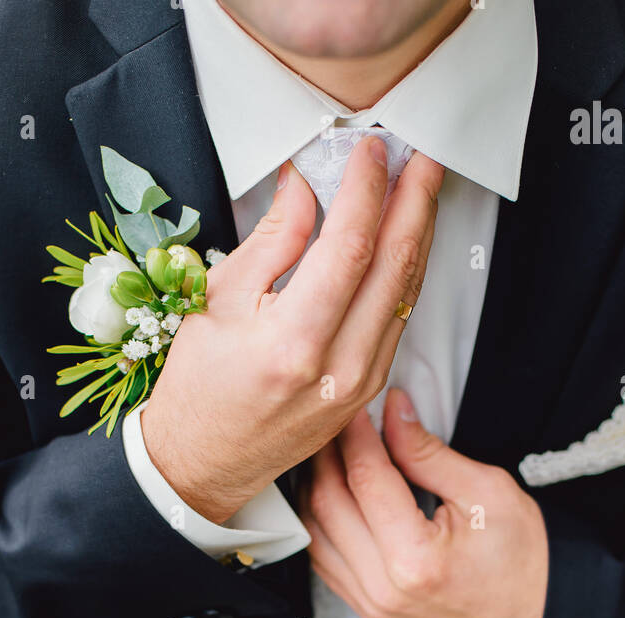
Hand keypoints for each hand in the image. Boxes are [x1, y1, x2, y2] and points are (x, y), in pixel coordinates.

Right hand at [141, 140, 443, 522]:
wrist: (203, 462)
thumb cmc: (199, 386)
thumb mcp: (219, 300)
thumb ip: (273, 241)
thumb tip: (308, 184)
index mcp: (294, 342)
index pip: (350, 247)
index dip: (369, 190)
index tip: (373, 149)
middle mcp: (337, 368)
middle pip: (395, 268)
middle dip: (415, 202)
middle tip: (425, 157)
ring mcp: (358, 385)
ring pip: (406, 294)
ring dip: (418, 235)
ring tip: (422, 189)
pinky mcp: (365, 393)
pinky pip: (398, 322)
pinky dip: (406, 275)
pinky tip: (405, 243)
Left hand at [301, 388, 548, 617]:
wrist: (534, 609)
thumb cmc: (520, 556)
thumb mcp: (484, 489)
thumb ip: (428, 452)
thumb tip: (392, 413)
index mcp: (415, 560)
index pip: (366, 479)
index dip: (357, 434)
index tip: (357, 406)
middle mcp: (384, 589)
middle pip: (328, 503)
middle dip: (328, 454)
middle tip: (338, 422)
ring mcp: (371, 605)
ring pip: (316, 533)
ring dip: (317, 486)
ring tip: (333, 453)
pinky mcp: (368, 610)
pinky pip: (324, 559)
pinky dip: (323, 521)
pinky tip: (336, 494)